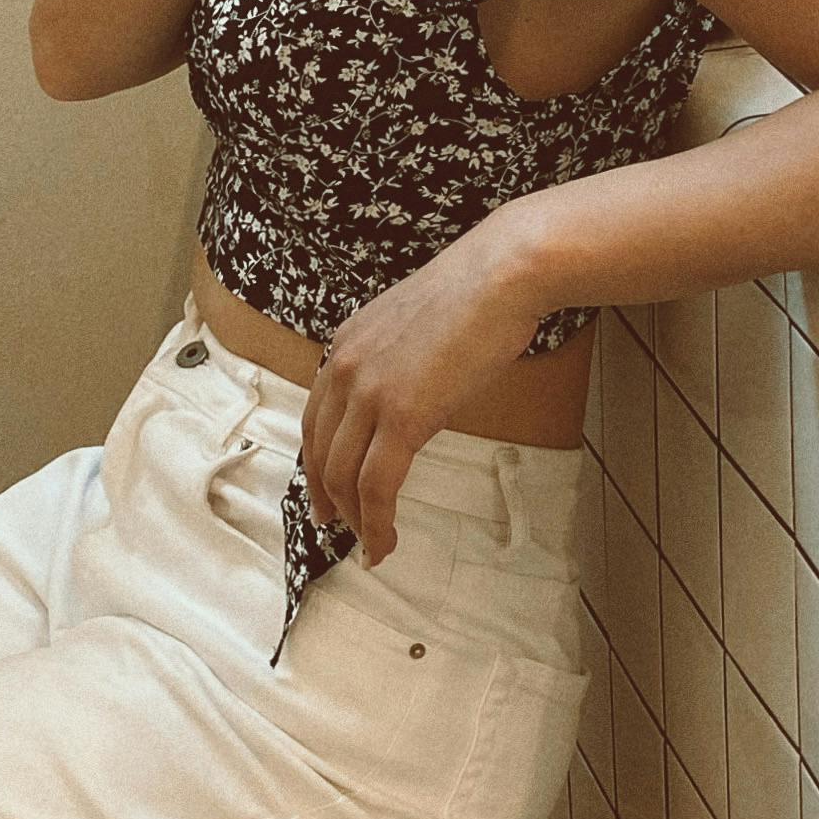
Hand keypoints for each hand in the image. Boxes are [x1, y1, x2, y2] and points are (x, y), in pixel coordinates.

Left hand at [300, 224, 548, 566]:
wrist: (503, 274)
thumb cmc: (478, 293)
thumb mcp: (413, 324)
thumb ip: (395, 360)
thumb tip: (408, 393)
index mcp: (344, 345)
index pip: (315, 418)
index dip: (317, 462)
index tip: (324, 490)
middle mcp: (344, 368)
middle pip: (320, 452)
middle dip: (326, 497)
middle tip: (338, 526)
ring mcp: (369, 393)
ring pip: (343, 476)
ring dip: (354, 519)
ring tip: (371, 543)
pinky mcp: (402, 416)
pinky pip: (376, 485)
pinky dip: (376, 522)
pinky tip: (385, 541)